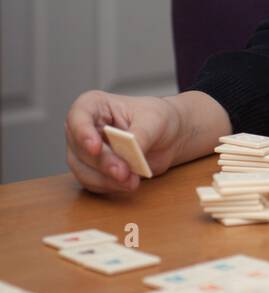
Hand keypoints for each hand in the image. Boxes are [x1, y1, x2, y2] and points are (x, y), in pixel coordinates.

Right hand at [65, 91, 182, 194]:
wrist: (166, 138)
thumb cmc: (156, 119)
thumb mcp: (154, 120)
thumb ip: (141, 135)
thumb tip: (131, 152)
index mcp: (95, 105)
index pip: (78, 116)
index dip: (82, 132)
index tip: (95, 148)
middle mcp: (84, 128)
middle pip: (80, 149)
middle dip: (103, 163)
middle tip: (123, 172)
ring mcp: (84, 151)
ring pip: (83, 170)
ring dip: (106, 180)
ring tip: (132, 182)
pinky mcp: (92, 171)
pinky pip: (93, 183)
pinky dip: (110, 187)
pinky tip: (128, 184)